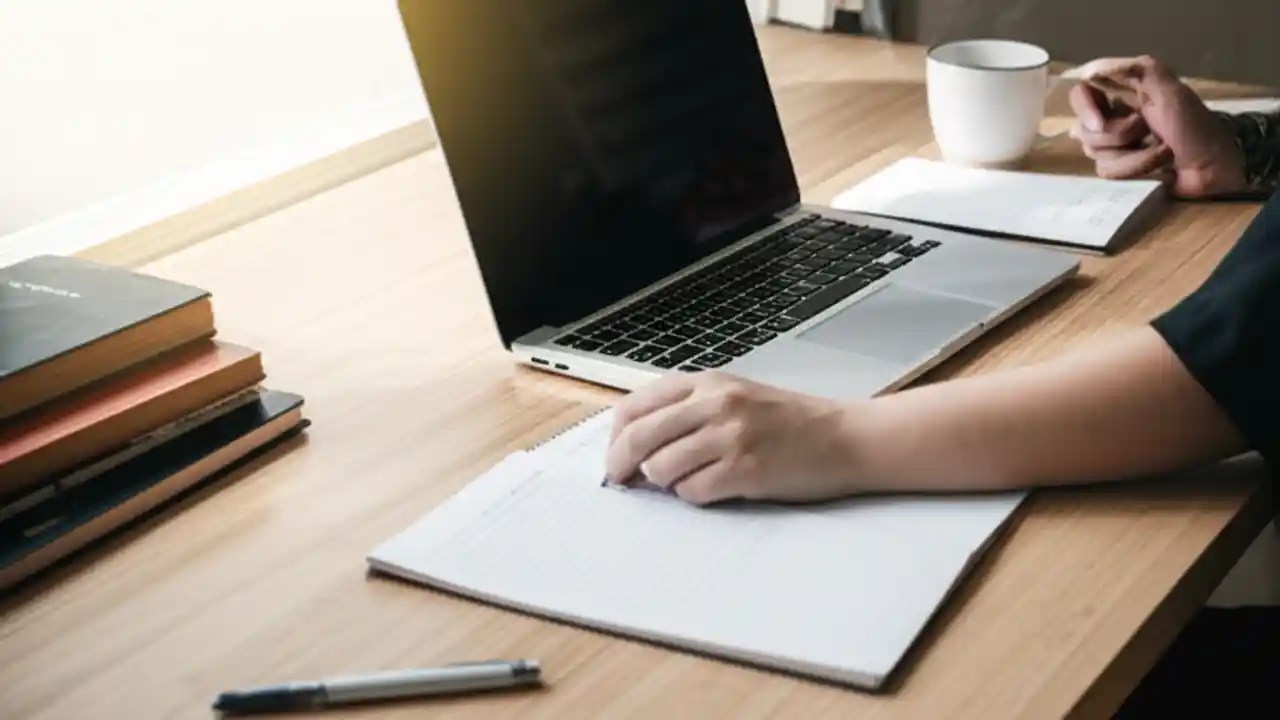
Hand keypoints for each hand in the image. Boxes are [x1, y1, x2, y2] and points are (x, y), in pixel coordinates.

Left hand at [605, 372, 857, 504]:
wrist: (844, 437)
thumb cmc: (789, 421)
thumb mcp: (735, 396)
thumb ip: (689, 409)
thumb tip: (637, 443)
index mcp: (708, 382)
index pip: (635, 405)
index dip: (615, 436)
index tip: (615, 455)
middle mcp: (716, 403)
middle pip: (638, 437)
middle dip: (622, 464)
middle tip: (622, 480)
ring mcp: (731, 436)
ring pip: (661, 467)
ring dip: (666, 482)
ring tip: (689, 479)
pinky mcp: (745, 469)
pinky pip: (693, 492)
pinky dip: (695, 496)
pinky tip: (716, 488)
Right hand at [1068, 55, 1246, 197]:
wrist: (1212, 167)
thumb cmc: (1194, 126)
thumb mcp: (1171, 92)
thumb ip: (1138, 71)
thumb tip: (1093, 71)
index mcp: (1122, 91)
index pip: (1080, 92)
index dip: (1085, 108)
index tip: (1100, 121)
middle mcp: (1111, 115)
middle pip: (1082, 128)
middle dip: (1117, 135)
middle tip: (1147, 131)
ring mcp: (1112, 144)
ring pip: (1094, 153)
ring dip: (1132, 155)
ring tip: (1160, 152)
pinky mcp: (1118, 168)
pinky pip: (1107, 172)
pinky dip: (1135, 170)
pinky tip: (1154, 168)